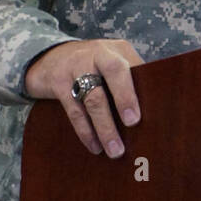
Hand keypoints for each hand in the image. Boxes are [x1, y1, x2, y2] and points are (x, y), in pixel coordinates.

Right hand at [25, 39, 143, 157]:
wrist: (49, 57)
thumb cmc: (92, 66)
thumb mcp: (112, 62)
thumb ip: (130, 79)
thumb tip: (152, 112)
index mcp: (117, 50)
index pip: (133, 65)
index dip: (138, 87)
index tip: (140, 114)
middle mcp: (98, 53)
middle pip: (114, 71)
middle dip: (124, 98)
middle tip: (132, 124)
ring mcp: (76, 66)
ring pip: (93, 97)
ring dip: (104, 126)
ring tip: (114, 150)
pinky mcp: (58, 82)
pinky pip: (74, 110)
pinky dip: (85, 130)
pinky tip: (94, 146)